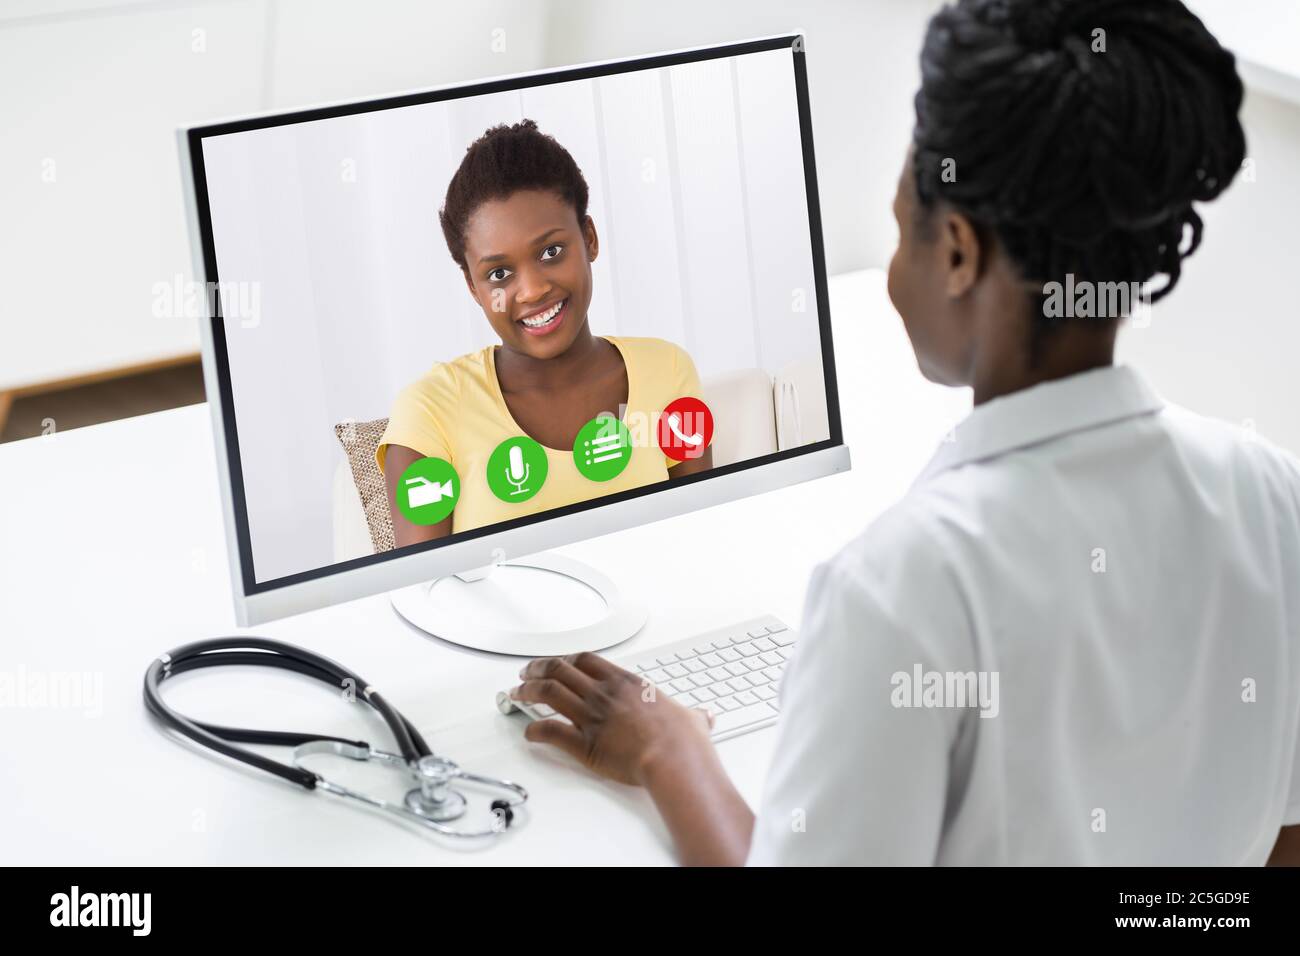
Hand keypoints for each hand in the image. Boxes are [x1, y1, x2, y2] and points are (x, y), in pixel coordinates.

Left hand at [511, 652, 715, 786]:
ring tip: (516, 693)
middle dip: (538, 669)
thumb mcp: (691, 718)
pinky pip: (550, 731)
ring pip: (548, 693)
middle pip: (560, 670)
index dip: (566, 659)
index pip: (586, 660)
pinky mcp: (583, 743)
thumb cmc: (682, 739)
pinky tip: (528, 733)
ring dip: (527, 691)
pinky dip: (534, 730)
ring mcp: (591, 716)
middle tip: (526, 672)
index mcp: (625, 682)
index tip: (557, 662)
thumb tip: (701, 718)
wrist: (674, 757)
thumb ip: (692, 716)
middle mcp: (604, 693)